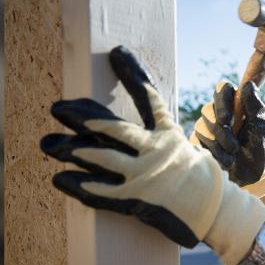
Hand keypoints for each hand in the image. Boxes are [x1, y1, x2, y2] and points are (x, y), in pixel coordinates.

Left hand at [40, 46, 264, 264]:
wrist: (214, 211)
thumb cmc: (199, 181)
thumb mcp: (183, 150)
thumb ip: (160, 138)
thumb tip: (133, 132)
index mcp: (168, 135)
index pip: (150, 99)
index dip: (134, 74)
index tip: (118, 53)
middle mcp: (156, 151)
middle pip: (116, 128)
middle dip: (84, 118)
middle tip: (59, 108)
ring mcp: (146, 176)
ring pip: (104, 158)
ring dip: (74, 150)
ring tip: (50, 144)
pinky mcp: (137, 200)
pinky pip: (103, 192)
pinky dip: (80, 185)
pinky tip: (60, 178)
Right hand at [190, 81, 264, 197]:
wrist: (249, 176)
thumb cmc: (257, 149)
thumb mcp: (260, 127)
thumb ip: (254, 106)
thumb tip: (248, 84)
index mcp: (235, 105)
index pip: (223, 88)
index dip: (222, 99)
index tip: (227, 118)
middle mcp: (219, 113)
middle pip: (208, 108)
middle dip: (221, 130)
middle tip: (234, 146)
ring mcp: (206, 127)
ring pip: (200, 125)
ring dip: (218, 144)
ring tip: (232, 155)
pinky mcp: (198, 142)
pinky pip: (195, 140)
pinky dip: (212, 152)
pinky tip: (224, 161)